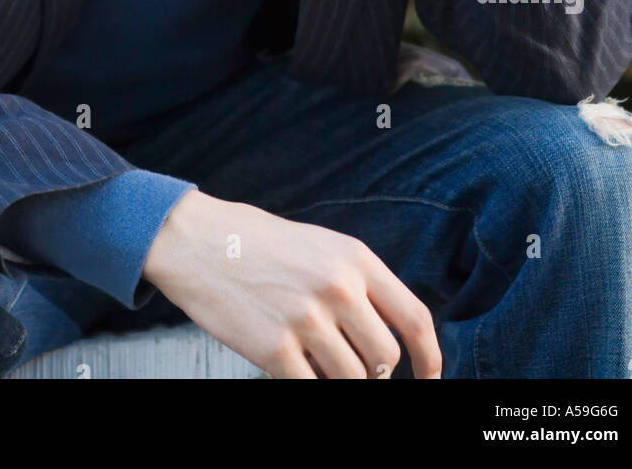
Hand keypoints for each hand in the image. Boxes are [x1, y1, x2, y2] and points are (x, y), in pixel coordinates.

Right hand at [143, 189, 441, 379]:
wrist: (200, 241)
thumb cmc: (263, 245)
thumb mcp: (323, 246)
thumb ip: (361, 283)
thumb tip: (393, 336)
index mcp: (356, 259)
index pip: (415, 318)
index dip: (431, 357)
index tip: (430, 377)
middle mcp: (338, 287)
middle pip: (385, 357)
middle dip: (374, 371)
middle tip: (350, 364)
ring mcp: (306, 320)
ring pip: (353, 379)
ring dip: (342, 380)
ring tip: (317, 361)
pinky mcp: (274, 349)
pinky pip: (312, 389)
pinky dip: (311, 387)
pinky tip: (298, 372)